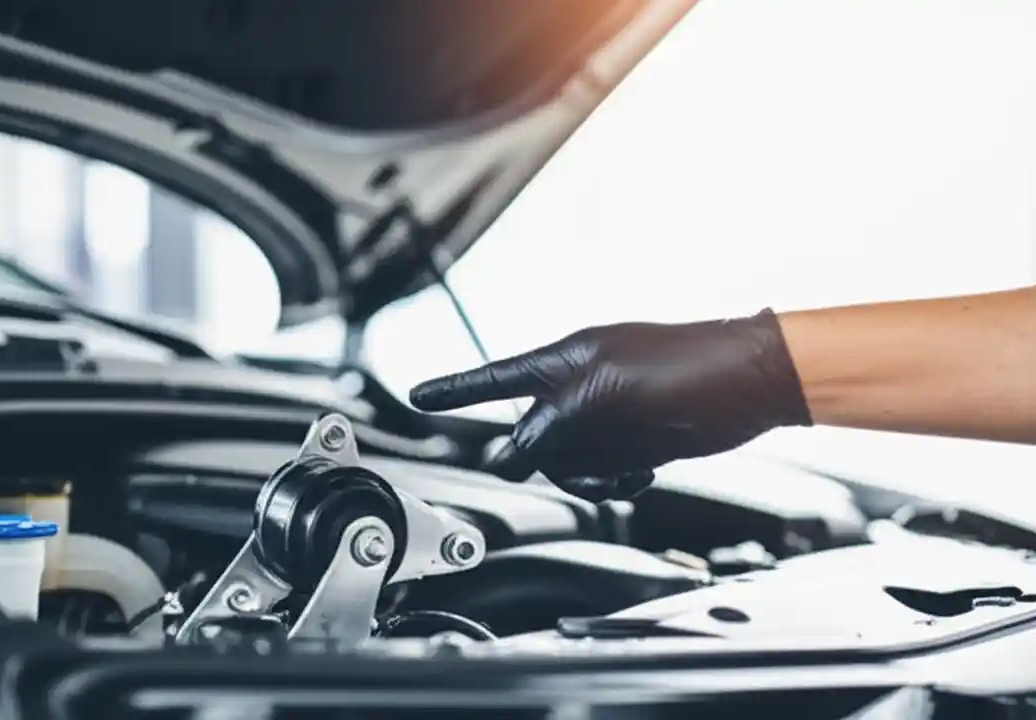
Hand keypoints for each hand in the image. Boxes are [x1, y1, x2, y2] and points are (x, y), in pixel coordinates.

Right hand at [409, 309, 811, 500]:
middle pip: (532, 434)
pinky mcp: (634, 437)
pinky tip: (641, 469)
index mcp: (564, 361)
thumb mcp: (599, 398)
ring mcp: (606, 413)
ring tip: (623, 468)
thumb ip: (549, 426)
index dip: (454, 390)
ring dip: (588, 473)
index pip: (493, 378)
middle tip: (583, 458)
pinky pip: (602, 468)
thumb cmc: (680, 371)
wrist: (749, 385)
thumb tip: (513, 452)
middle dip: (552, 456)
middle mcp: (579, 387)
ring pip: (567, 460)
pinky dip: (616, 478)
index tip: (419, 396)